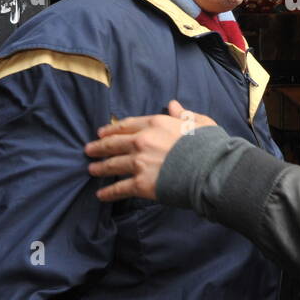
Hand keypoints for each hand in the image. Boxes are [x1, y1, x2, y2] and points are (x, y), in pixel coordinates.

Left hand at [85, 100, 216, 201]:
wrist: (210, 170)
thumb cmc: (209, 145)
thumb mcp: (199, 122)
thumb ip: (184, 114)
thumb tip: (173, 104)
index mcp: (156, 123)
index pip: (127, 125)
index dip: (112, 129)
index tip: (102, 132)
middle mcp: (142, 141)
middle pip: (114, 143)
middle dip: (99, 146)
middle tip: (89, 150)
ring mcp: (139, 163)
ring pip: (113, 164)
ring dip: (100, 168)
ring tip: (91, 170)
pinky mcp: (141, 184)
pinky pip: (120, 188)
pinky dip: (109, 192)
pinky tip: (100, 195)